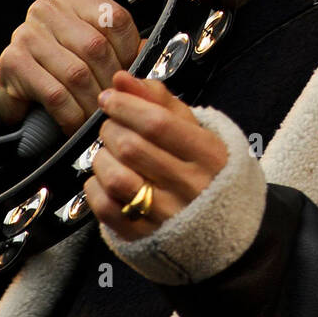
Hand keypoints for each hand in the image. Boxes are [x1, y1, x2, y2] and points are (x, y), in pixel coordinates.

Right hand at [0, 0, 144, 134]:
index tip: (129, 77)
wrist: (22, 89)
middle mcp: (49, 10)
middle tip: (117, 106)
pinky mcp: (13, 61)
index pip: (115, 19)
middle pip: (96, 47)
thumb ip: (126, 51)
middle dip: (110, 84)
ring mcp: (27, 33)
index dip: (128, 54)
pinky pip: (54, 94)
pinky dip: (71, 115)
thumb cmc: (65, 67)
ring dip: (91, 104)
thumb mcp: (99, 52)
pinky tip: (75, 125)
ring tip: (98, 119)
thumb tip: (153, 63)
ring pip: (77, 73)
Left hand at [84, 70, 228, 239]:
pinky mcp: (146, 238)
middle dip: (111, 128)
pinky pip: (106, 208)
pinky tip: (104, 178)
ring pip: (116, 178)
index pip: (157, 123)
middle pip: (132, 147)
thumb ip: (159, 101)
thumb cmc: (204, 169)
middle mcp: (191, 187)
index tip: (109, 97)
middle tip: (111, 125)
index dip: (126, 106)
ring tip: (109, 152)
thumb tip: (121, 78)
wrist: (223, 229)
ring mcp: (168, 216)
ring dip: (102, 157)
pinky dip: (95, 187)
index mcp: (209, 155)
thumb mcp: (194, 130)